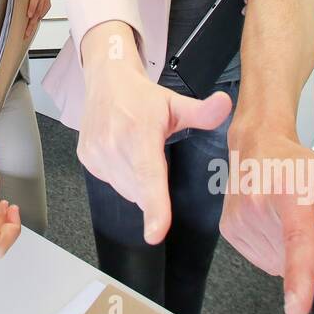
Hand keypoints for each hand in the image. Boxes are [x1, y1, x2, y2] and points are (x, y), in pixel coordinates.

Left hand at [23, 0, 50, 40]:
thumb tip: (10, 5)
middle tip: (27, 31)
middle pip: (38, 9)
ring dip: (34, 23)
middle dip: (32, 21)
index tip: (28, 16)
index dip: (32, 7)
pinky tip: (33, 24)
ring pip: (41, 13)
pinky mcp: (48, 4)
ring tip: (28, 31)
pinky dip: (38, 20)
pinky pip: (43, 14)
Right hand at [78, 26, 230, 244]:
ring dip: (136, 181)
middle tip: (153, 152)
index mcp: (140, 133)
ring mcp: (97, 153)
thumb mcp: (175, 102)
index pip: (148, 177)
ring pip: (126, 191)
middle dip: (152, 184)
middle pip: (141, 191)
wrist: (106, 81)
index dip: (155, 208)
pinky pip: (111, 183)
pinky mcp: (87, 158)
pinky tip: (123, 150)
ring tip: (136, 147)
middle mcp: (114, 145)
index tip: (156, 233)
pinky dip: (122, 175)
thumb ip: (202, 112)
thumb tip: (225, 104)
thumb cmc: (141, 96)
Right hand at [219, 126, 313, 313]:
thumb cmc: (296, 163)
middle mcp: (257, 207)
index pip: (298, 241)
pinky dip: (273, 249)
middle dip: (312, 246)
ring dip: (290, 249)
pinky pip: (265, 262)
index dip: (300, 277)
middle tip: (302, 213)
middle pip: (304, 260)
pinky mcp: (229, 231)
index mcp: (289, 194)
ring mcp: (240, 221)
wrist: (254, 148)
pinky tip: (270, 222)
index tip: (296, 309)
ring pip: (282, 265)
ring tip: (283, 215)